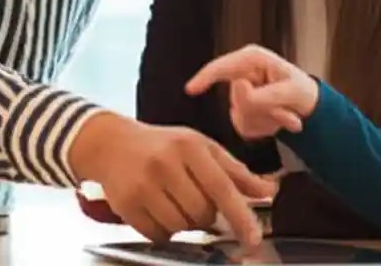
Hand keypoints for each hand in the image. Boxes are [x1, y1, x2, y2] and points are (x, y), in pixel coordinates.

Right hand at [68, 112, 275, 246]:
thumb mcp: (201, 148)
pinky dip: (163, 230)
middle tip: (193, 199)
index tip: (253, 237)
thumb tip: (269, 191)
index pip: (221, 187)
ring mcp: (143, 184)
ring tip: (173, 201)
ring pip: (180, 226)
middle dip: (204, 214)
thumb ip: (235, 172)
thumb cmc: (163, 146)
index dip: (240, 215)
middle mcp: (165, 163)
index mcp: (189, 146)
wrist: (111, 144)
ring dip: (183, 223)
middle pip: (201, 212)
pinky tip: (157, 209)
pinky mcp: (126, 203)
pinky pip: (157, 234)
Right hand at [185, 45, 319, 139]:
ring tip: (287, 113)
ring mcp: (240, 93)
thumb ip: (263, 94)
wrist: (308, 107)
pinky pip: (244, 126)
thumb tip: (237, 88)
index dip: (204, 78)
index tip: (191, 90)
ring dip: (266, 120)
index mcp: (252, 59)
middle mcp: (242, 73)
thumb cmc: (302, 91)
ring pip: (240, 115)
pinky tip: (277, 121)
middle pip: (235, 99)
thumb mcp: (290, 92)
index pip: (221, 67)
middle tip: (286, 110)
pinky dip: (264, 128)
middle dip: (262, 110)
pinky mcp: (241, 110)